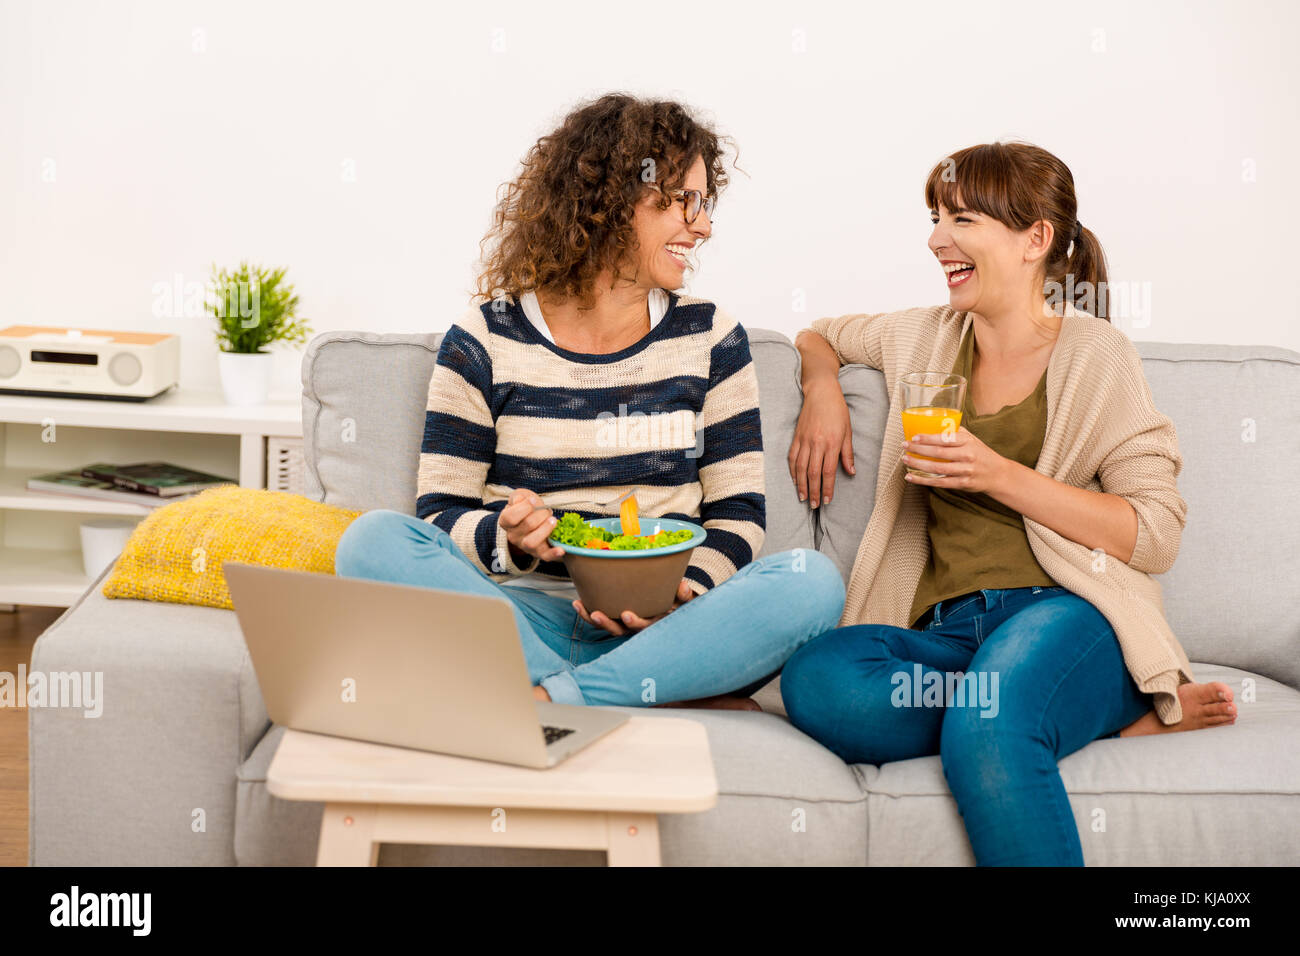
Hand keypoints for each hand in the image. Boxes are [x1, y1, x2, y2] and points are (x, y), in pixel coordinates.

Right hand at [498, 487, 564, 563]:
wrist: (536, 520)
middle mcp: (513, 536)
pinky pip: (545, 556)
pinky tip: (561, 550)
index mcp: (506, 522)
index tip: (534, 500)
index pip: (510, 517)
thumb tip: (520, 501)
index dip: (523, 508)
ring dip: (545, 529)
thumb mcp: (521, 497)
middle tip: (547, 510)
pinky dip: (553, 554)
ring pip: (532, 542)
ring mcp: (526, 546)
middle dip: (540, 514)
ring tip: (553, 520)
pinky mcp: (540, 553)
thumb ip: (518, 497)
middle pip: (527, 526)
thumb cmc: (529, 507)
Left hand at [573, 578, 696, 636]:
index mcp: (653, 624)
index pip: (643, 627)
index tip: (626, 615)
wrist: (668, 607)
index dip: (634, 622)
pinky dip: (587, 613)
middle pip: (619, 630)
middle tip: (596, 614)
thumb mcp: (682, 601)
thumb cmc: (676, 603)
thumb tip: (684, 586)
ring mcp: (624, 624)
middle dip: (606, 623)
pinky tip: (577, 602)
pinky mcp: (614, 618)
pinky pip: (599, 619)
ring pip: (605, 625)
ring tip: (578, 605)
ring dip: (591, 618)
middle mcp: (636, 627)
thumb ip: (684, 595)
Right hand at [788, 379, 855, 508]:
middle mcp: (816, 444)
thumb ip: (848, 453)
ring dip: (801, 485)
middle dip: (813, 492)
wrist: (820, 392)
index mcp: (831, 443)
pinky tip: (795, 480)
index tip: (826, 500)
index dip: (827, 488)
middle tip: (814, 505)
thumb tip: (851, 472)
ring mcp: (804, 440)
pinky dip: (793, 471)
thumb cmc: (837, 410)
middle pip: (813, 474)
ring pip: (801, 468)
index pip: (828, 472)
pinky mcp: (796, 437)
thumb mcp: (848, 431)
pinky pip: (792, 458)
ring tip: (803, 498)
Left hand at [901, 427, 1008, 494]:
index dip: (928, 438)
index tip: (914, 437)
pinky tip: (911, 477)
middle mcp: (967, 455)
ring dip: (918, 465)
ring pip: (937, 468)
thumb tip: (934, 424)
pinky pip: (939, 482)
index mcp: (967, 442)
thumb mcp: (972, 439)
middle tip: (904, 447)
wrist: (998, 474)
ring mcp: (965, 470)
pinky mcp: (962, 484)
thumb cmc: (981, 453)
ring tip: (905, 460)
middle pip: (938, 453)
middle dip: (918, 450)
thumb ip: (955, 432)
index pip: (945, 438)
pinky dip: (923, 480)